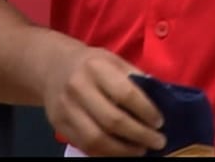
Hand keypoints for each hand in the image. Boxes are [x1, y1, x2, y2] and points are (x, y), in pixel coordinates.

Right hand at [41, 46, 166, 155]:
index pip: (125, 93)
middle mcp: (78, 87)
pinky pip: (85, 146)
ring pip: (97, 139)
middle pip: (112, 120)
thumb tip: (161, 100)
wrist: (53, 67)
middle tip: (158, 141)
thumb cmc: (92, 64)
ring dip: (124, 150)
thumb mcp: (114, 61)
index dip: (146, 111)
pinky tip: (122, 152)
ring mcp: (66, 108)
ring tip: (141, 150)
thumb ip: (135, 78)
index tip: (160, 122)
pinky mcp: (59, 125)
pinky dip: (107, 153)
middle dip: (140, 135)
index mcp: (96, 67)